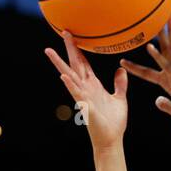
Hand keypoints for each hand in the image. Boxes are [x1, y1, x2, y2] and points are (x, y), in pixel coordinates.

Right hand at [44, 31, 127, 149]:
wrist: (112, 140)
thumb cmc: (114, 122)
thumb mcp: (120, 99)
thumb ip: (120, 84)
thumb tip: (121, 70)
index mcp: (93, 85)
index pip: (84, 63)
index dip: (79, 49)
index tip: (73, 35)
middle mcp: (86, 88)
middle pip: (75, 64)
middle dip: (69, 48)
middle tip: (63, 31)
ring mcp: (83, 96)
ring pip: (69, 76)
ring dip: (59, 64)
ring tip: (48, 51)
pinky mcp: (85, 107)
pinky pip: (76, 94)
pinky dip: (70, 85)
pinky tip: (63, 76)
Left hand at [119, 18, 170, 131]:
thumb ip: (166, 105)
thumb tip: (157, 100)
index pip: (151, 71)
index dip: (137, 67)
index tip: (123, 61)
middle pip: (166, 49)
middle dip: (163, 33)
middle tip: (159, 15)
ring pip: (168, 50)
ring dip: (164, 34)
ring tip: (159, 18)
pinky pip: (166, 66)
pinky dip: (157, 56)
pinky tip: (149, 46)